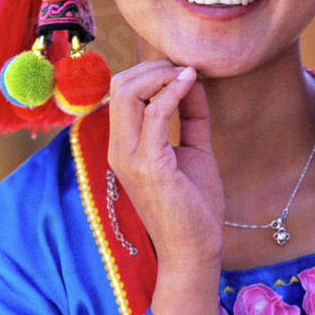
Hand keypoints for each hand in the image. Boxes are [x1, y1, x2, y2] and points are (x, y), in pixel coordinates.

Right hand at [108, 62, 224, 314]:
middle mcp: (119, 148)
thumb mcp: (193, 150)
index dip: (150, 70)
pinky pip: (154, 113)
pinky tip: (191, 83)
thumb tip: (192, 81)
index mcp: (124, 145)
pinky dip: (173, 90)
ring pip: (128, 91)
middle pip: (119, 84)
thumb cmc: (193, 205)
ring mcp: (130, 157)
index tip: (182, 68)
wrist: (194, 249)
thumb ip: (190, 116)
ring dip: (161, 73)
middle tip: (185, 66)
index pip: (121, 91)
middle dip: (153, 65)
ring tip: (188, 71)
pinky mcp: (149, 165)